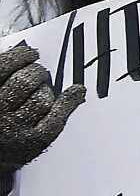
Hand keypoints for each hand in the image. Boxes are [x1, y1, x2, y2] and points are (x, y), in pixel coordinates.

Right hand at [0, 44, 85, 171]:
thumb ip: (3, 76)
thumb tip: (20, 54)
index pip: (4, 66)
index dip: (20, 56)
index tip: (30, 53)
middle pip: (25, 81)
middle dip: (35, 72)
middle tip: (37, 73)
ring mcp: (14, 128)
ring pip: (41, 98)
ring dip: (46, 89)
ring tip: (42, 89)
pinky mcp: (33, 142)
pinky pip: (56, 118)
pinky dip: (69, 102)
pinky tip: (75, 92)